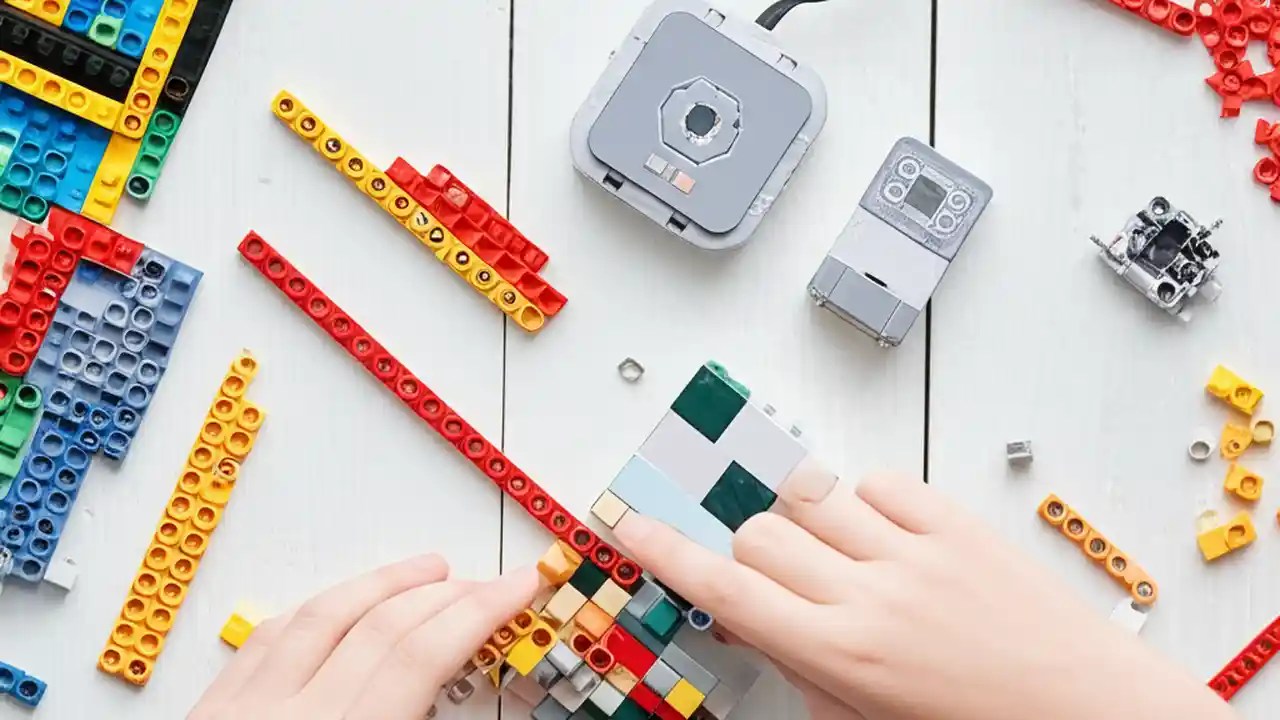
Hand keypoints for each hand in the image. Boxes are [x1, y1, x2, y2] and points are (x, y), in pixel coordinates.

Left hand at [189, 555, 537, 719]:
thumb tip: (452, 709)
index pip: (421, 655)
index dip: (477, 613)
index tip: (514, 590)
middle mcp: (287, 718)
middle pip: (380, 626)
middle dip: (445, 595)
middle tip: (488, 583)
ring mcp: (239, 711)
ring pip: (321, 616)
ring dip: (382, 585)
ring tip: (426, 571)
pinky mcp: (207, 715)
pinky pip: (267, 639)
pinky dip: (314, 611)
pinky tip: (334, 604)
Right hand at [614, 473, 1235, 719]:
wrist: (1091, 711)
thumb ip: (805, 673)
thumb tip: (763, 623)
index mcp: (841, 655)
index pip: (725, 589)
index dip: (665, 552)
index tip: (631, 525)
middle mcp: (869, 594)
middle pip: (759, 531)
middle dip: (754, 551)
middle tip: (786, 580)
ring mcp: (914, 549)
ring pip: (810, 494)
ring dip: (805, 519)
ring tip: (838, 552)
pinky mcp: (955, 521)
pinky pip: (879, 481)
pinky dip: (867, 502)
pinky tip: (887, 538)